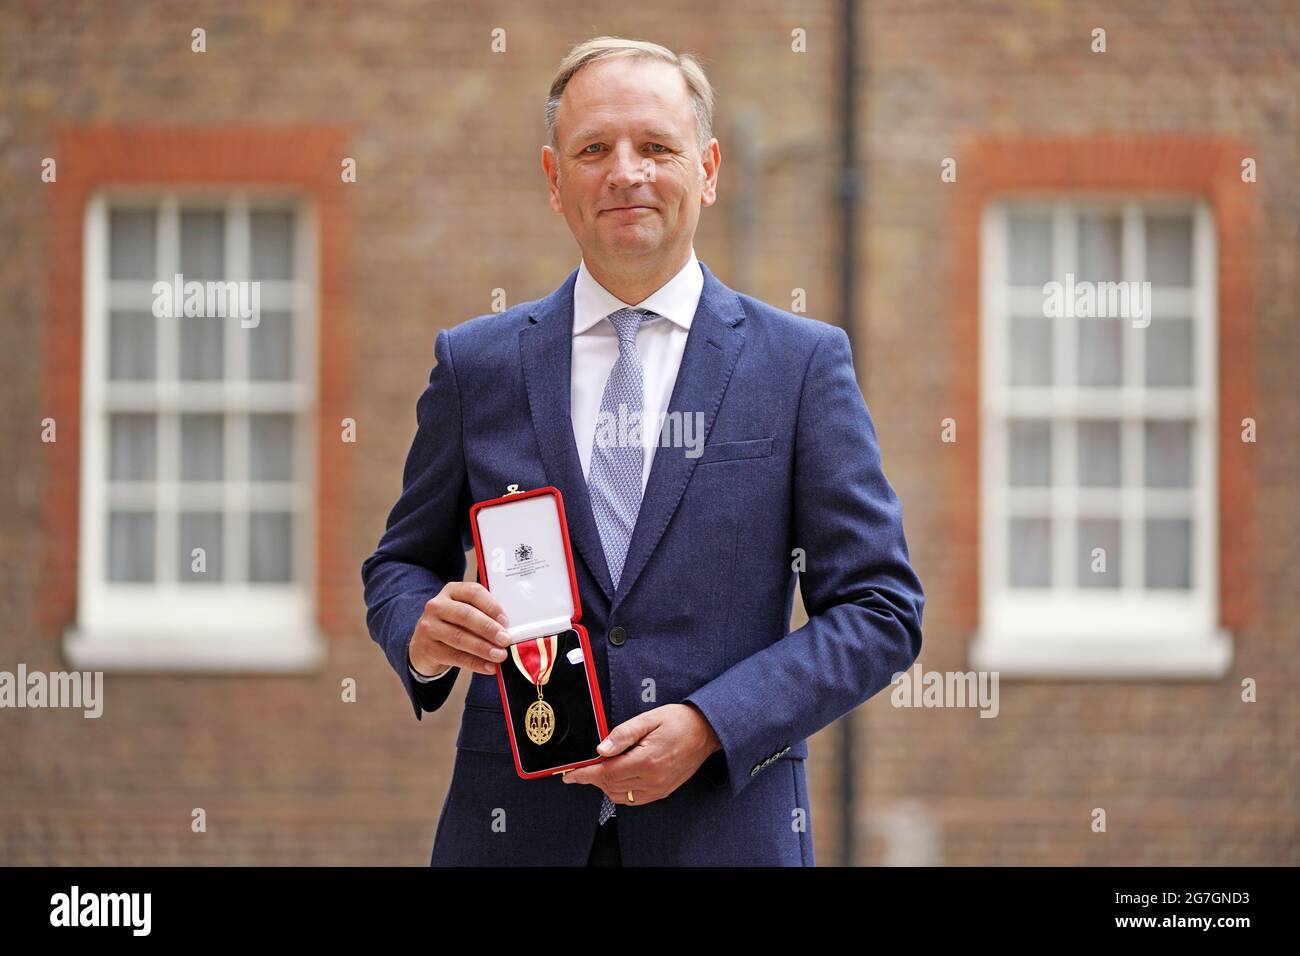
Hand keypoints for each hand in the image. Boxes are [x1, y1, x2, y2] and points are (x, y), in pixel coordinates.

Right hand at [409, 581, 511, 677]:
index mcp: (452, 591)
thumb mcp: (465, 612)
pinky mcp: (428, 648)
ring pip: (459, 637)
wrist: (424, 645)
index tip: (505, 621)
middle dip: (488, 628)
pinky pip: (454, 657)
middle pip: (465, 614)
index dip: (491, 606)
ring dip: (483, 648)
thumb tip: (507, 629)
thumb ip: (484, 615)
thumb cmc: (453, 625)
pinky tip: (488, 667)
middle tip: (505, 639)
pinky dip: (474, 663)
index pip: (473, 592)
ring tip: (499, 655)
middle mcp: (437, 606)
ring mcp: (429, 627)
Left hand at [561, 703, 721, 806]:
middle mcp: (652, 779)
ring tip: (598, 770)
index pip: (605, 772)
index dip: (583, 774)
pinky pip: (634, 799)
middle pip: (610, 785)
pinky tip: (617, 778)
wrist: (707, 732)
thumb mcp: (649, 719)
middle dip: (591, 778)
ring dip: (604, 785)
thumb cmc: (679, 722)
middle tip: (580, 769)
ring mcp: (658, 788)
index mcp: (646, 761)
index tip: (568, 774)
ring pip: (620, 795)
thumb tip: (601, 748)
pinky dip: (620, 792)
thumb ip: (623, 734)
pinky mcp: (663, 791)